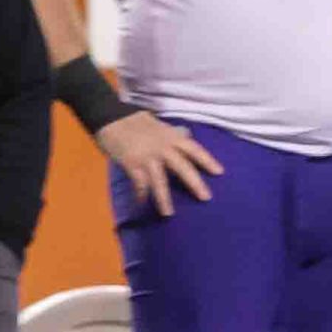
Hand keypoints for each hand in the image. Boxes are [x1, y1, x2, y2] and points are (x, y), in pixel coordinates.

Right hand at [99, 111, 222, 216]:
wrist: (111, 118)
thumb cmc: (136, 122)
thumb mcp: (159, 125)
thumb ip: (173, 133)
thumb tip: (187, 134)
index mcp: (172, 137)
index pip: (194, 149)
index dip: (208, 160)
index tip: (220, 173)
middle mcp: (163, 147)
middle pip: (182, 167)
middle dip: (194, 183)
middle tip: (206, 198)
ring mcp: (147, 156)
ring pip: (159, 180)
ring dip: (164, 198)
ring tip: (168, 214)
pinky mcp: (131, 163)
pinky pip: (139, 183)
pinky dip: (140, 194)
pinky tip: (141, 203)